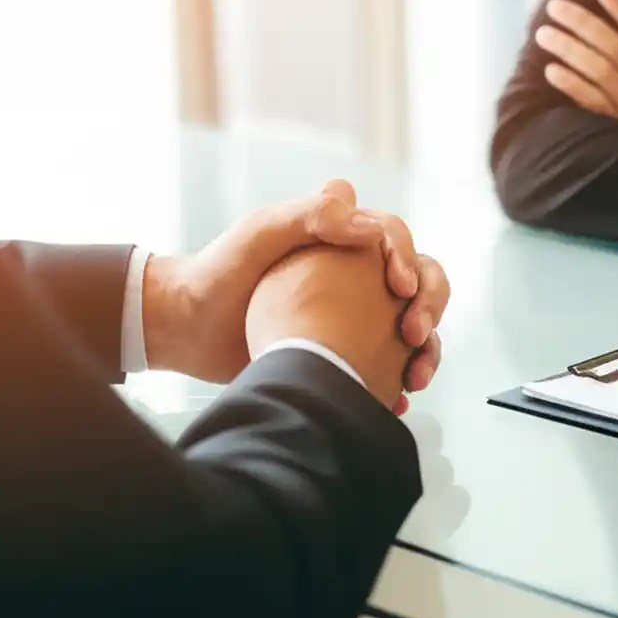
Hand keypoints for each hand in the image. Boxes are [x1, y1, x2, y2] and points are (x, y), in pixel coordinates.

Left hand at [142, 180, 449, 392]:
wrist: (187, 329)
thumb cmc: (219, 271)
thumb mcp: (260, 231)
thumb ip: (314, 215)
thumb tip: (372, 229)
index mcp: (343, 237)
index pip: (396, 238)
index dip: (409, 258)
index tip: (399, 287)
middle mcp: (357, 275)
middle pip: (420, 282)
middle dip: (429, 305)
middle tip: (413, 334)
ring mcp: (356, 318)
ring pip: (414, 329)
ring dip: (427, 352)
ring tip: (413, 378)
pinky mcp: (345, 355)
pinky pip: (387, 370)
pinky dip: (396, 386)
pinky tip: (393, 402)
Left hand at [535, 0, 617, 128]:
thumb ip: (614, 66)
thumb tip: (576, 32)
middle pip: (615, 46)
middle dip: (584, 22)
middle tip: (554, 7)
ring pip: (602, 69)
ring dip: (570, 48)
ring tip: (543, 35)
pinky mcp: (614, 128)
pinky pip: (592, 101)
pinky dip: (572, 83)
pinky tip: (551, 71)